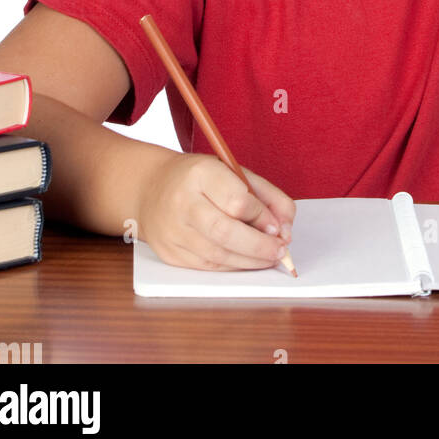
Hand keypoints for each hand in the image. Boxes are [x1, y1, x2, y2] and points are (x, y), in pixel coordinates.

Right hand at [135, 151, 295, 270]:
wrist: (151, 188)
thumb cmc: (200, 179)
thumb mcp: (234, 172)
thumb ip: (266, 195)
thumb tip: (287, 227)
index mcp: (200, 174)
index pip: (236, 201)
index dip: (262, 217)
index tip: (278, 226)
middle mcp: (182, 202)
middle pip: (225, 232)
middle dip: (259, 246)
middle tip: (281, 251)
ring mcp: (172, 230)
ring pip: (217, 255)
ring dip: (250, 261)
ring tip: (269, 257)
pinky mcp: (169, 253)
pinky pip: (207, 266)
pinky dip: (232, 266)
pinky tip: (247, 261)